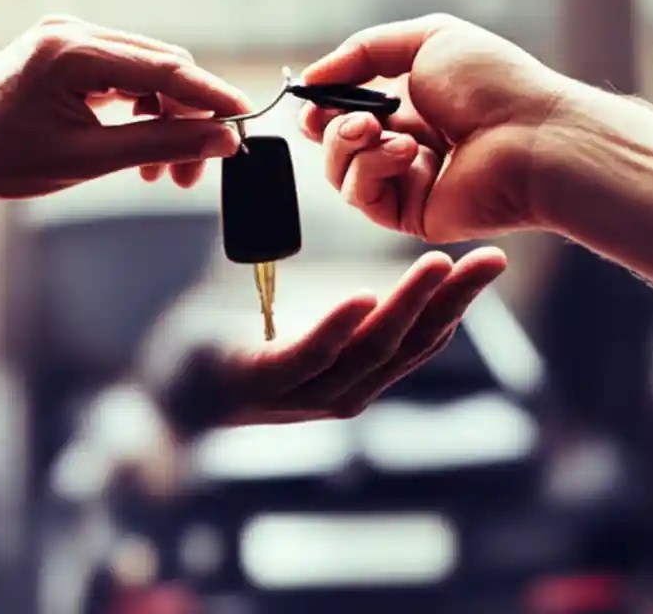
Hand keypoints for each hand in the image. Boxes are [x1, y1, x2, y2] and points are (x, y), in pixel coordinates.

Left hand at [0, 14, 250, 198]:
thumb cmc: (0, 159)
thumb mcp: (88, 160)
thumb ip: (161, 146)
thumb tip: (222, 140)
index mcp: (73, 51)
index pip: (168, 67)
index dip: (214, 97)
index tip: (249, 121)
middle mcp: (72, 32)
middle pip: (162, 67)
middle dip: (189, 119)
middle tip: (199, 171)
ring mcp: (67, 38)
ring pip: (145, 73)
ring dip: (165, 120)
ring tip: (166, 174)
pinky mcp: (64, 53)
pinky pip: (122, 76)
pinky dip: (140, 112)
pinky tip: (141, 152)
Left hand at [164, 248, 506, 429]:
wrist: (163, 389)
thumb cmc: (235, 352)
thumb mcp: (302, 330)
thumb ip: (344, 321)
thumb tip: (385, 290)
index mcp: (353, 376)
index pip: (419, 339)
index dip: (458, 302)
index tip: (489, 261)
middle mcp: (338, 392)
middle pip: (407, 345)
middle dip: (451, 302)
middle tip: (489, 259)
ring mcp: (301, 394)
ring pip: (367, 349)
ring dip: (407, 306)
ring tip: (436, 266)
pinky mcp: (260, 383)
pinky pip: (307, 357)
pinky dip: (337, 328)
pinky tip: (363, 297)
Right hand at [300, 13, 584, 242]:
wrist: (535, 135)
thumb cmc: (495, 84)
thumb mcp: (427, 40)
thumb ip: (363, 50)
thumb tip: (311, 77)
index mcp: (414, 105)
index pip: (348, 111)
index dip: (324, 105)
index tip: (310, 95)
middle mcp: (408, 145)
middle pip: (335, 144)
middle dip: (327, 126)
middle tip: (334, 114)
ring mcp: (409, 183)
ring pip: (341, 172)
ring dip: (346, 144)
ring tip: (376, 127)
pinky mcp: (412, 216)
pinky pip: (363, 196)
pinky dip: (370, 169)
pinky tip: (404, 150)